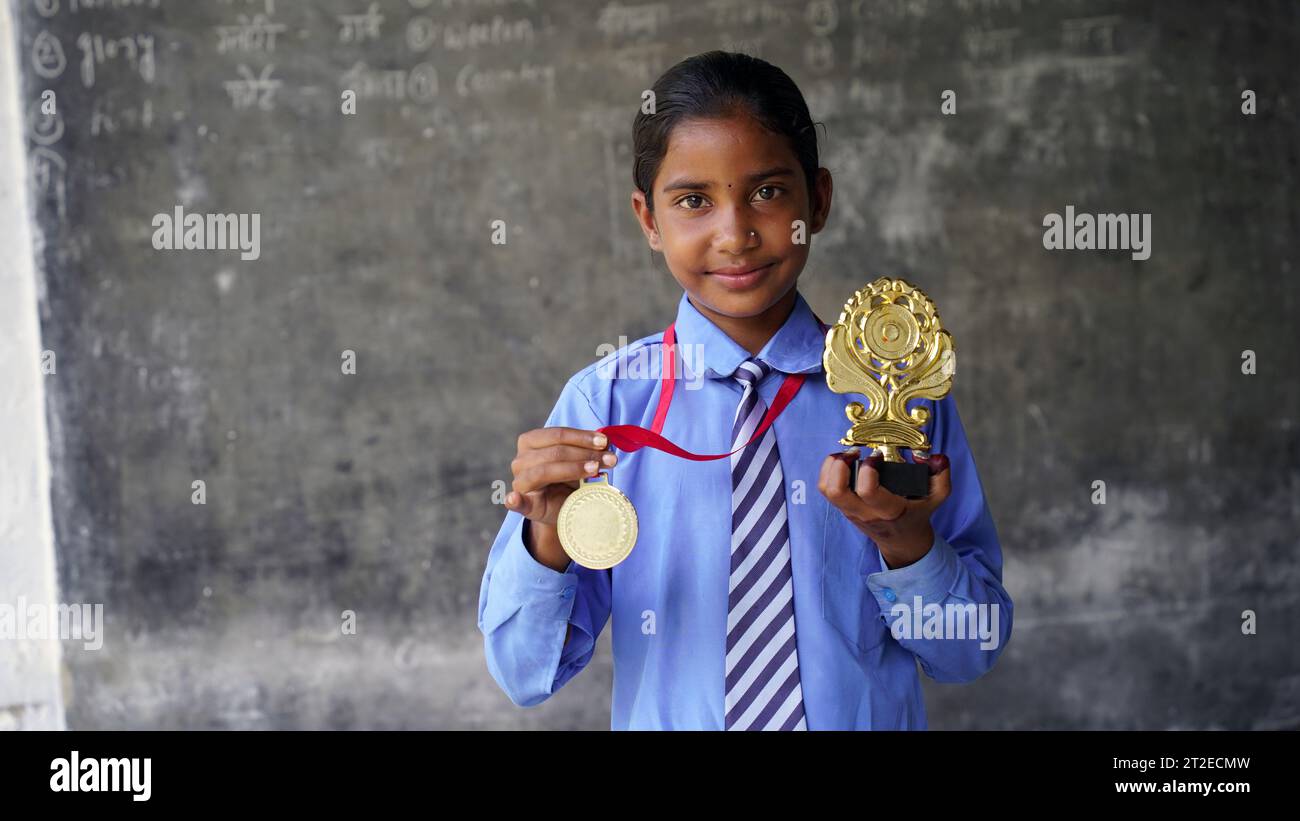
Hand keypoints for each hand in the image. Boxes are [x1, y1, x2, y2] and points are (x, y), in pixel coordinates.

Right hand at [504, 427, 616, 571]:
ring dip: (574, 469)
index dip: (582, 437)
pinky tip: (514, 498)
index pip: (557, 435)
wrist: (563, 508)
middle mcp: (521, 460)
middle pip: (555, 452)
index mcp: (531, 442)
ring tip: (596, 470)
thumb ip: (589, 450)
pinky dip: (514, 500)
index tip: (605, 442)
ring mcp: (520, 482)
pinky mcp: (524, 505)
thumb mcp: (579, 461)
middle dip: (586, 454)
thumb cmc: (570, 479)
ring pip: (545, 471)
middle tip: (611, 459)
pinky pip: (517, 502)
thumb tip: (607, 442)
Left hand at [817, 449, 951, 568]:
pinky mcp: (843, 507)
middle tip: (855, 453)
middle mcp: (864, 512)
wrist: (902, 540)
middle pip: (836, 491)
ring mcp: (850, 511)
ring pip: (827, 489)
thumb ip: (940, 474)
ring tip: (847, 455)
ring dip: (831, 467)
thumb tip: (930, 456)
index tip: (877, 457)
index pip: (868, 491)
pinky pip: (825, 489)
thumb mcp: (937, 496)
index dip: (868, 469)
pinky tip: (842, 462)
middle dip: (840, 466)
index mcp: (888, 510)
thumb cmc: (917, 513)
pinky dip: (828, 471)